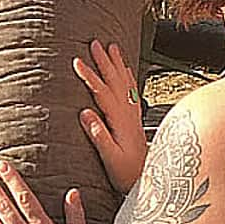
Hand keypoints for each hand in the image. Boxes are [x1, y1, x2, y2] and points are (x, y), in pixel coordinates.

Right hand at [73, 40, 146, 193]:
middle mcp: (128, 113)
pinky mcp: (135, 118)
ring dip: (117, 63)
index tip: (77, 61)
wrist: (147, 180)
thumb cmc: (126, 173)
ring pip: (124, 82)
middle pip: (115, 81)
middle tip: (94, 43)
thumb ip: (99, 136)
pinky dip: (128, 76)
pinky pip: (132, 90)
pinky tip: (126, 69)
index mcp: (119, 120)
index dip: (89, 75)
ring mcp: (133, 114)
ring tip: (111, 46)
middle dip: (104, 61)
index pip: (102, 91)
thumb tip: (85, 113)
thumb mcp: (111, 159)